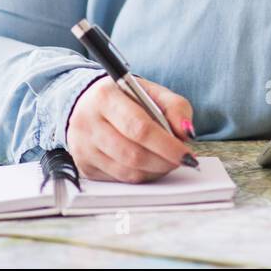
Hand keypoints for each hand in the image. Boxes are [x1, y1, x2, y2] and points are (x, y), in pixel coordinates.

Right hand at [65, 74, 197, 182]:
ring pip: (127, 171)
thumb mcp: (152, 91)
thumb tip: (187, 133)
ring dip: (155, 171)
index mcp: (105, 96)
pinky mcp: (84, 166)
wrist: (88, 103)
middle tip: (181, 159)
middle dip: (164, 161)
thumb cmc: (125, 98)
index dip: (167, 145)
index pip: (139, 128)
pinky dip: (141, 176)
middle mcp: (87, 122)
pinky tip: (150, 165)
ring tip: (168, 161)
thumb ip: (175, 107)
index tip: (187, 154)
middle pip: (133, 154)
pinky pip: (120, 179)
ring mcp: (83, 147)